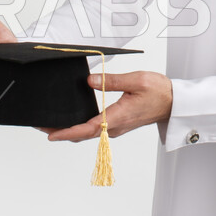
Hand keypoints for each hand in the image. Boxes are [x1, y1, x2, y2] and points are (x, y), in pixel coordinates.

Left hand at [36, 71, 172, 141]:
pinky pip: (95, 130)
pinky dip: (80, 128)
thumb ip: (111, 81)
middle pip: (83, 134)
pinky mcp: (117, 125)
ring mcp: (116, 128)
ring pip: (88, 134)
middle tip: (42, 126)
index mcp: (117, 117)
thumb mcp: (135, 80)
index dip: (68, 132)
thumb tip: (90, 80)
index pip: (88, 128)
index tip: (51, 135)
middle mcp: (114, 126)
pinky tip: (73, 121)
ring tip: (52, 124)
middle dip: (61, 132)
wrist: (174, 103)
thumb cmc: (159, 92)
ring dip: (70, 131)